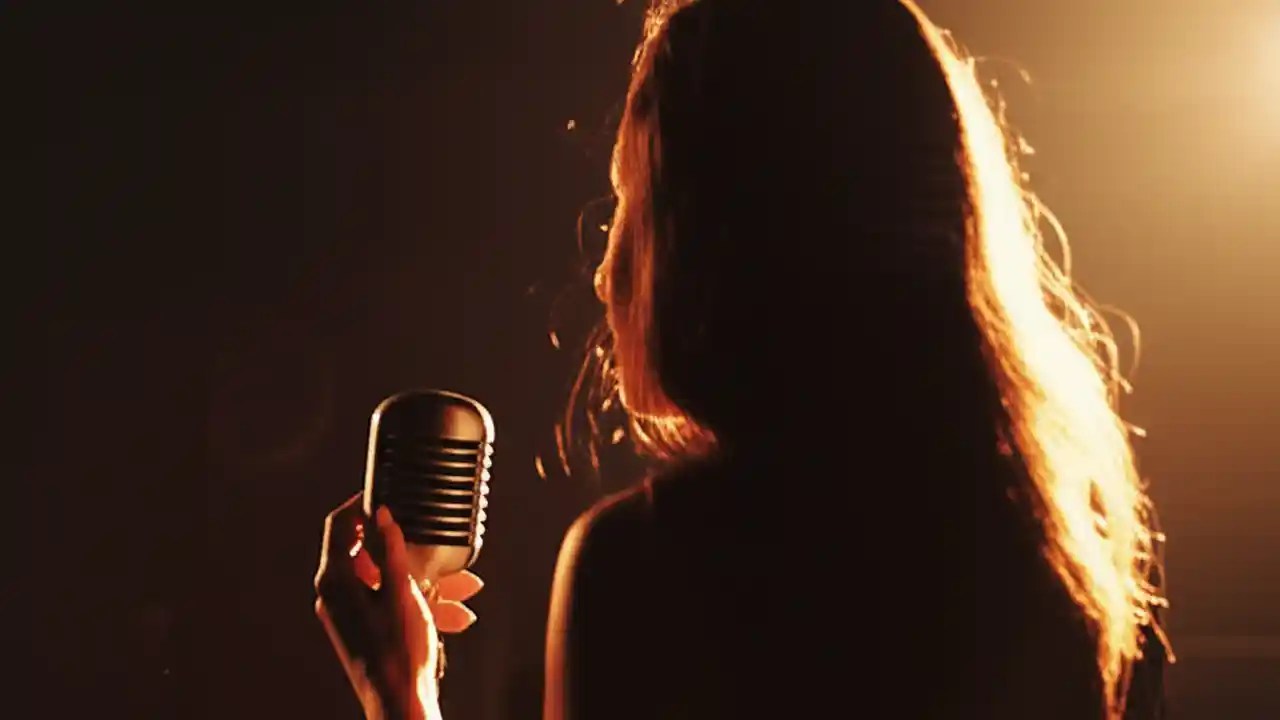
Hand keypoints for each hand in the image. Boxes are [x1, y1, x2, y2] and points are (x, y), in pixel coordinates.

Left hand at [314, 494, 482, 719]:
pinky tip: (455, 613)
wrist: (400, 703)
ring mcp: (349, 613)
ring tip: (464, 586)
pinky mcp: (364, 629)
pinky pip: (391, 603)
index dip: (362, 505)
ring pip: (387, 580)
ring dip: (425, 579)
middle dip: (410, 549)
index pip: (340, 525)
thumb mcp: (401, 593)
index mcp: (336, 581)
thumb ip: (391, 550)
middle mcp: (336, 595)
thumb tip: (383, 515)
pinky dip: (419, 601)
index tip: (386, 495)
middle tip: (434, 541)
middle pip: (369, 553)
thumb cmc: (399, 653)